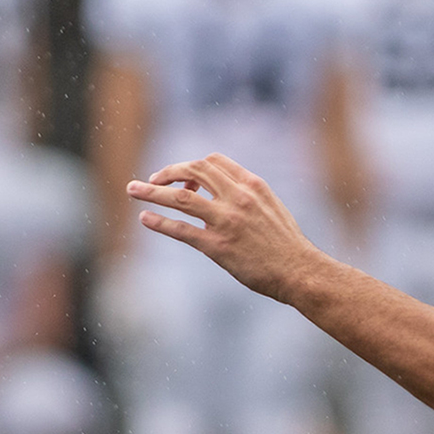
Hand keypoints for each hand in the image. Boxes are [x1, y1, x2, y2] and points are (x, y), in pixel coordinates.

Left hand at [128, 155, 328, 302]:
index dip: (191, 166)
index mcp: (252, 185)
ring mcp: (227, 221)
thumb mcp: (273, 208)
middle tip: (150, 181)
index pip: (213, 162)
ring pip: (180, 197)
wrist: (301, 271)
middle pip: (193, 171)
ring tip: (132, 190)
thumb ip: (249, 196)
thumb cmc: (288, 245)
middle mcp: (238, 198)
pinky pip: (182, 230)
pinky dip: (159, 222)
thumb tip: (227, 192)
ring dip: (152, 191)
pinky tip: (145, 219)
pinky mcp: (219, 246)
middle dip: (167, 172)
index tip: (181, 177)